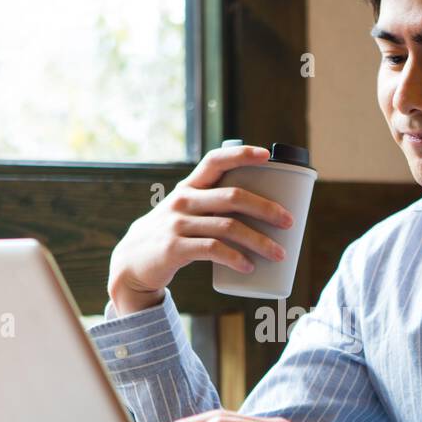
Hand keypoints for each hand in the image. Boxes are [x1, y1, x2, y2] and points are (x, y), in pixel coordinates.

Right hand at [107, 145, 294, 315]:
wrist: (132, 261)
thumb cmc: (172, 235)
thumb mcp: (185, 212)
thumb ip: (212, 206)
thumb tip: (262, 210)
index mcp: (189, 187)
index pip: (215, 160)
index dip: (242, 155)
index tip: (267, 156)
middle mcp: (183, 201)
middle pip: (232, 197)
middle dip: (266, 208)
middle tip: (289, 222)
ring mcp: (177, 224)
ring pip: (228, 227)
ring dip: (259, 241)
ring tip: (278, 254)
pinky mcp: (174, 248)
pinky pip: (212, 250)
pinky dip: (235, 258)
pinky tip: (249, 266)